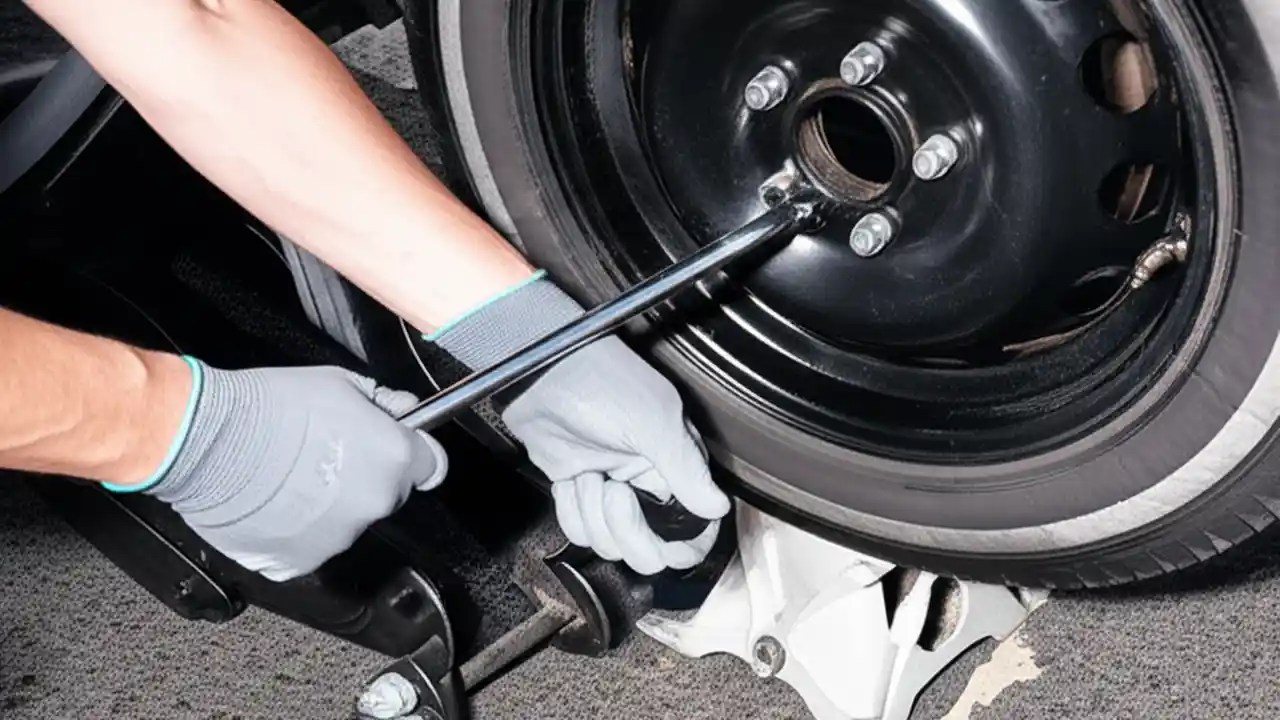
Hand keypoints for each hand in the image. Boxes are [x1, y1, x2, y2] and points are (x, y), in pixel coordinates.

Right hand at [114, 361, 446, 581]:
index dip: (414, 453)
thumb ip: (383, 403)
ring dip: (331, 504)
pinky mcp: (300, 561)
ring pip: (349, 520)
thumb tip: (403, 411)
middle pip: (388, 493)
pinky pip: (312, 544)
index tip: (400, 447)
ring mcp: (338, 538)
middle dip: (367, 475)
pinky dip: (298, 529)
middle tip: (328, 453)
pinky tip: (274, 501)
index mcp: (392, 459)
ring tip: (290, 475)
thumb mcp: (339, 383)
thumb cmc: (268, 408)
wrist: (207, 440)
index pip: (431, 465)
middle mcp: (373, 503)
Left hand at [430, 273, 730, 574]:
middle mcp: (647, 483)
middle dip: (627, 531)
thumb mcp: (653, 421)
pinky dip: (570, 510)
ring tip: (588, 475)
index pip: (695, 528)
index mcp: (676, 467)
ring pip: (609, 542)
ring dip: (592, 513)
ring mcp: (612, 490)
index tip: (663, 543)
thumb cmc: (601, 383)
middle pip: (649, 549)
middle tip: (614, 494)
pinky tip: (569, 479)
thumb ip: (686, 469)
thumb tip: (718, 508)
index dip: (682, 547)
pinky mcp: (579, 491)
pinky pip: (579, 530)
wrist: (540, 375)